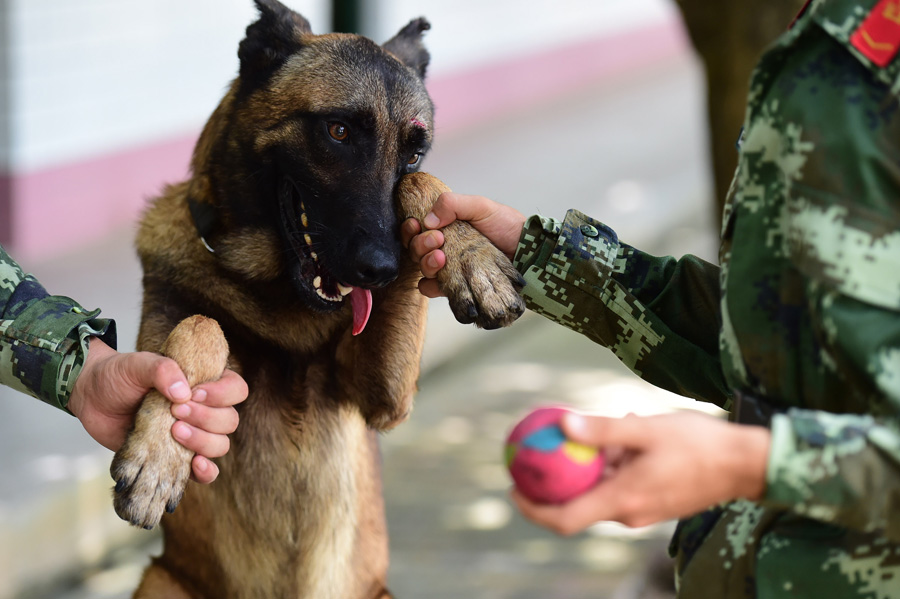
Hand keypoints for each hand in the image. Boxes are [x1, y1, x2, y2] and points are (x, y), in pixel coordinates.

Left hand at [68, 337, 247, 483]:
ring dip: (203, 442)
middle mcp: (204, 409)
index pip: (235, 389)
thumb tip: (182, 393)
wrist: (92, 397)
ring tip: (174, 432)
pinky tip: (196, 466)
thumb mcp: (138, 364)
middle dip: (207, 419)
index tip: (194, 394)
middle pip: (229, 421)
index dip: (222, 395)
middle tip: (175, 412)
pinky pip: (205, 472)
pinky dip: (206, 472)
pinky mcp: (176, 457)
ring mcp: (192, 434)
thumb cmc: (119, 375)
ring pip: (220, 445)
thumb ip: (162, 369)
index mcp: (204, 382)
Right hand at [401, 191, 525, 296]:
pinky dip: (432, 286)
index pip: (417, 230)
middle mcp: (446, 248)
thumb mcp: (481, 206)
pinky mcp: (458, 287)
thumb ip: (454, 204)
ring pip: (422, 269)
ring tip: (442, 258)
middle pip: (416, 250)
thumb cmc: (508, 227)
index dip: (411, 229)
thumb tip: (429, 220)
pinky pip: (434, 290)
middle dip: (420, 245)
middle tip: (438, 240)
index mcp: (447, 227)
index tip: (418, 225)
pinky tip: (442, 280)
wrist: (528, 252)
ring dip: (426, 263)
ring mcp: (451, 268)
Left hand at [511, 411, 769, 533]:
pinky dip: (614, 465)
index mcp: (622, 500)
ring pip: (603, 492)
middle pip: (578, 507)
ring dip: (592, 466)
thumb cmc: (699, 444)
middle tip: (536, 454)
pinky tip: (625, 432)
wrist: (746, 464)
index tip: (512, 488)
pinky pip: (623, 487)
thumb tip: (562, 422)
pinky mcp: (657, 503)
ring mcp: (645, 512)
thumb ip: (602, 429)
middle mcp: (630, 513)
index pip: (564, 519)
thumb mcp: (645, 429)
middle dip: (555, 483)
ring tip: (591, 428)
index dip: (533, 509)